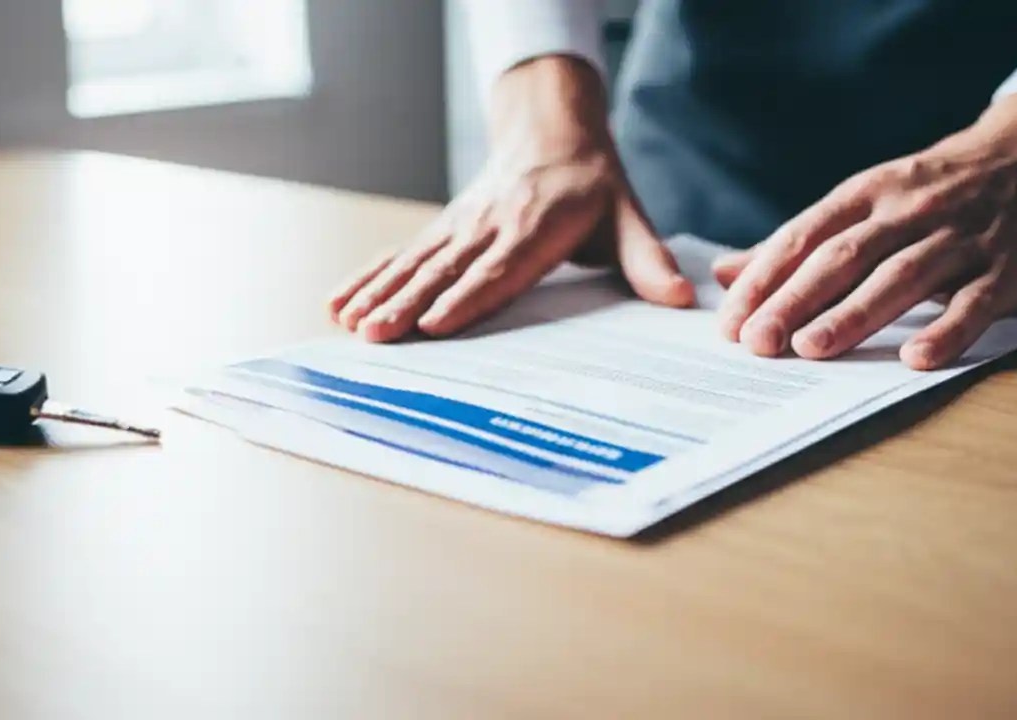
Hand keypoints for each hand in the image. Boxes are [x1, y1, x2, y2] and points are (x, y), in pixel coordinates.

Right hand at [328, 56, 693, 342]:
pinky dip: (368, 277)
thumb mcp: (626, 215)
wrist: (551, 130)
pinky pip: (400, 254)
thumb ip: (646, 259)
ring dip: (379, 294)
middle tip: (376, 335)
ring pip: (415, 263)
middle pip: (444, 270)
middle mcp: (490, 225)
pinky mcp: (442, 228)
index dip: (466, 297)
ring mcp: (459, 226)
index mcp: (536, 226)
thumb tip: (679, 298)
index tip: (435, 324)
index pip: (499, 268)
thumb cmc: (592, 184)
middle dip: (407, 303)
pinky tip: (338, 304)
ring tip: (349, 325)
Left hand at [717, 94, 1016, 369]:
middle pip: (843, 258)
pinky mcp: (1004, 267)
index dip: (764, 279)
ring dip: (854, 314)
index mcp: (866, 193)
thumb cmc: (928, 190)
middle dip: (795, 300)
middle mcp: (907, 212)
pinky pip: (974, 302)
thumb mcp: (861, 200)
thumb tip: (723, 273)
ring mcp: (958, 238)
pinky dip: (946, 330)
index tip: (731, 320)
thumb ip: (796, 242)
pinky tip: (915, 360)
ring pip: (900, 277)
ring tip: (812, 349)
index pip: (804, 237)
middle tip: (757, 342)